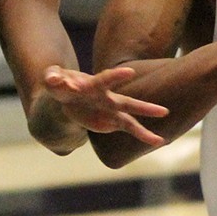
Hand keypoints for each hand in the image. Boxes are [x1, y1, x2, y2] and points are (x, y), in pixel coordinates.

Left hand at [39, 65, 171, 143]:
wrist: (67, 96)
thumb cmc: (61, 83)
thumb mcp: (52, 78)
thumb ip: (53, 77)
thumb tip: (52, 79)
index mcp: (93, 85)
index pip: (105, 80)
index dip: (116, 76)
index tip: (130, 72)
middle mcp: (107, 97)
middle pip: (127, 103)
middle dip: (144, 108)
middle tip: (164, 112)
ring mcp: (110, 110)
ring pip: (131, 120)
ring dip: (144, 130)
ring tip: (161, 141)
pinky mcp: (111, 121)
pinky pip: (129, 129)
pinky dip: (143, 136)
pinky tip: (158, 142)